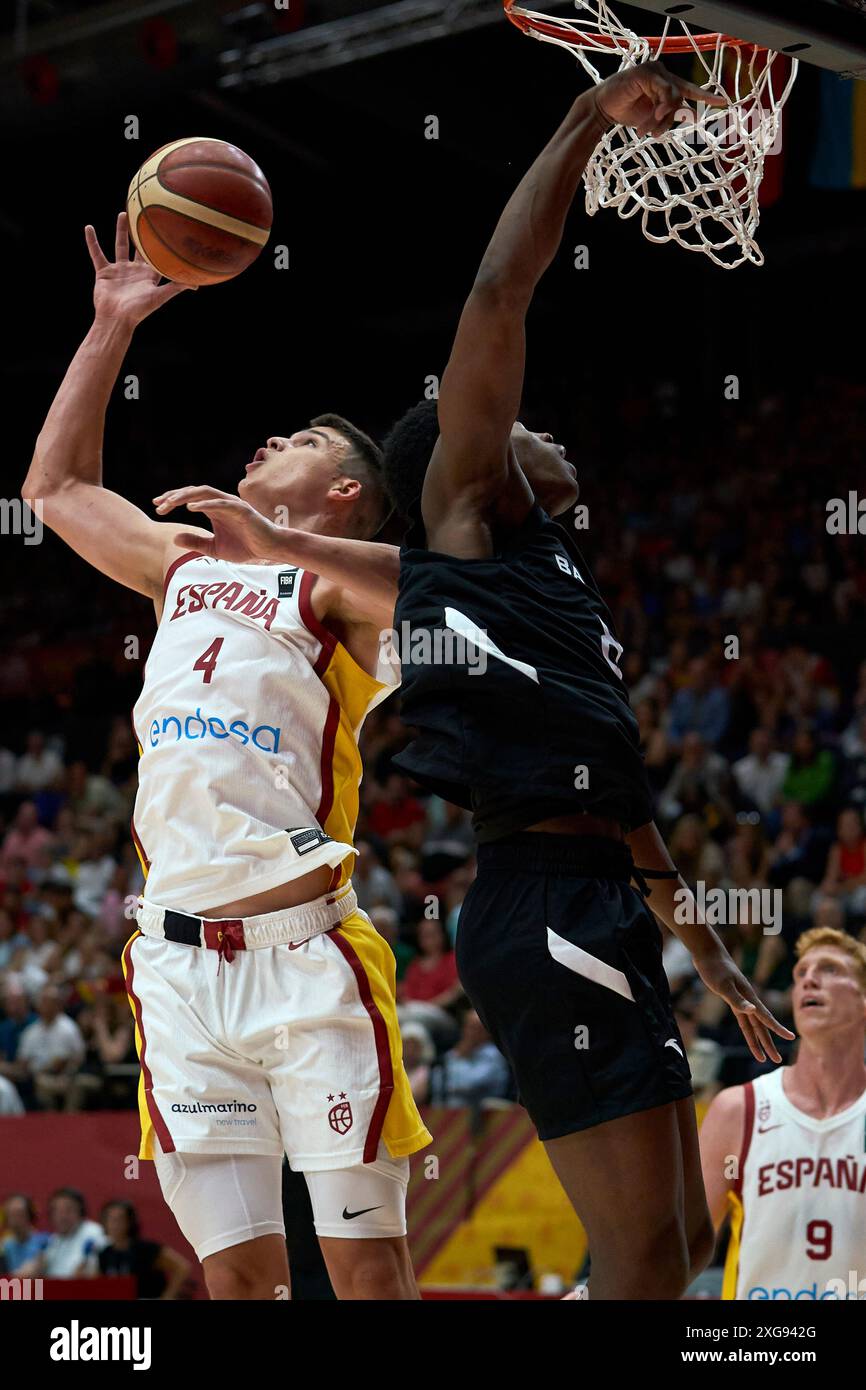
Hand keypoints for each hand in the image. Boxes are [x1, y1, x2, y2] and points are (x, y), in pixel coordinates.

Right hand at [86, 212, 190, 327]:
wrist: (117, 318)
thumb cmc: (139, 310)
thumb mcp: (160, 296)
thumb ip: (176, 288)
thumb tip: (196, 284)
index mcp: (148, 275)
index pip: (157, 257)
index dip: (162, 245)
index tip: (167, 228)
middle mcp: (134, 271)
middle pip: (139, 247)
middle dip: (142, 234)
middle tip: (145, 215)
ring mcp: (119, 271)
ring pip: (120, 246)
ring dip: (121, 230)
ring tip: (123, 214)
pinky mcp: (104, 272)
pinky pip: (97, 253)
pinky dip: (92, 242)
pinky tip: (88, 228)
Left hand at [154, 485, 284, 563]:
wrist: (269, 549)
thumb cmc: (245, 547)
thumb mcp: (214, 548)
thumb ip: (195, 542)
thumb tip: (174, 538)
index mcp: (214, 509)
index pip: (189, 498)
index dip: (172, 500)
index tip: (157, 506)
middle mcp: (220, 503)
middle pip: (193, 492)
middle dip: (174, 496)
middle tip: (158, 504)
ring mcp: (231, 504)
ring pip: (205, 493)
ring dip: (186, 496)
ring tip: (170, 503)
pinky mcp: (241, 510)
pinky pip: (221, 504)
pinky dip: (206, 504)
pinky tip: (192, 508)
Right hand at [594, 60, 725, 135]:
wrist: (603, 109)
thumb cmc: (627, 112)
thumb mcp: (653, 118)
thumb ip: (669, 116)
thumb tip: (690, 118)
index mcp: (667, 85)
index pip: (690, 90)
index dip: (706, 97)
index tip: (723, 103)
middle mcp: (664, 75)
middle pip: (681, 99)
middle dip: (670, 121)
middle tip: (656, 135)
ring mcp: (655, 71)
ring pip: (673, 97)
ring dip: (661, 118)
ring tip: (647, 130)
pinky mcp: (646, 73)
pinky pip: (663, 91)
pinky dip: (661, 106)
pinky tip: (655, 114)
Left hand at [692, 945, 794, 1063]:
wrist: (707, 953)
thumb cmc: (714, 968)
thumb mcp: (723, 985)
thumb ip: (737, 999)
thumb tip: (753, 1011)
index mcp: (749, 997)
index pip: (765, 1018)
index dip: (777, 1029)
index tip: (791, 1038)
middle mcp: (747, 1000)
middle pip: (760, 1026)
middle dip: (768, 1044)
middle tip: (776, 1061)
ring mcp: (740, 999)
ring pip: (752, 1025)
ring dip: (757, 1040)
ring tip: (762, 1057)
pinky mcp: (731, 997)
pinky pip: (743, 1018)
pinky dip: (747, 1028)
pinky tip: (749, 1033)